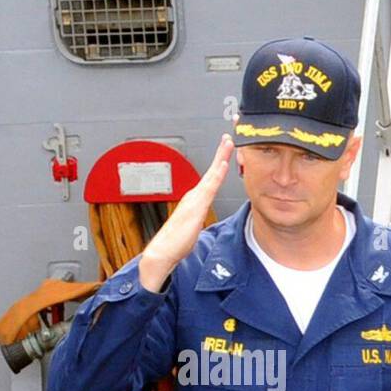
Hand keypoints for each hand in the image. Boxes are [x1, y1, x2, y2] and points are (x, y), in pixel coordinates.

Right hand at [137, 134, 233, 291]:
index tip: (226, 151)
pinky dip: (217, 174)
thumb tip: (202, 220)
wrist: (162, 252)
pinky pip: (209, 187)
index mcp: (194, 199)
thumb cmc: (176, 243)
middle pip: (211, 171)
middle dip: (220, 153)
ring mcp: (194, 199)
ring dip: (220, 158)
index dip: (219, 163)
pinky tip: (223, 165)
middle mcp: (194, 196)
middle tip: (228, 138)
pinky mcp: (196, 206)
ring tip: (228, 144)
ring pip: (211, 175)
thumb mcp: (193, 228)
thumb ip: (199, 220)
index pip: (210, 178)